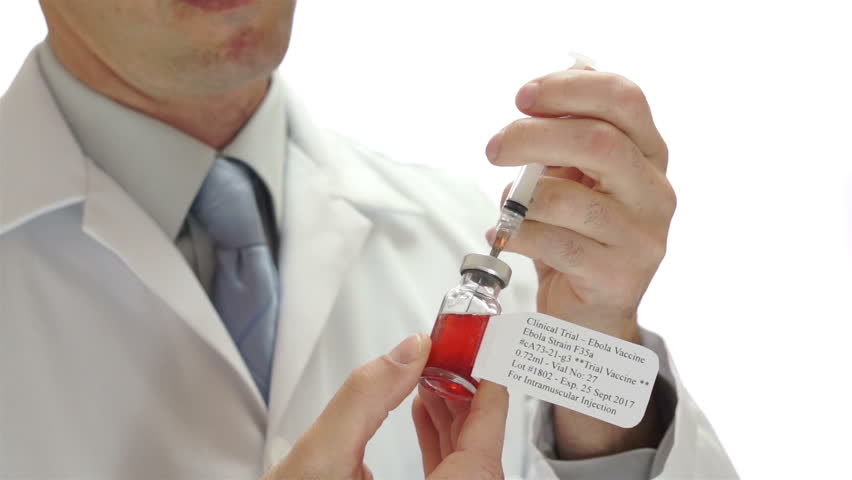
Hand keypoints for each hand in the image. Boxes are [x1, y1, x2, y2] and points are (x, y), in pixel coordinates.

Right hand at [263, 334, 508, 479]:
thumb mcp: (324, 460)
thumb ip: (366, 397)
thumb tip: (405, 353)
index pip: (489, 423)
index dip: (484, 376)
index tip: (480, 344)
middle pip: (481, 442)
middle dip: (462, 390)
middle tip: (449, 352)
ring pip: (467, 461)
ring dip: (450, 415)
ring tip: (432, 376)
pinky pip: (450, 476)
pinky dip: (440, 443)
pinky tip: (425, 418)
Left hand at [485, 68, 670, 456]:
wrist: (591, 313)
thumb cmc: (578, 235)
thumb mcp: (576, 178)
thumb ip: (569, 135)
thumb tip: (551, 84)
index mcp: (649, 155)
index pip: (625, 99)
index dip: (570, 88)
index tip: (524, 96)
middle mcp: (654, 193)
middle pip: (599, 143)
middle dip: (534, 136)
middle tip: (495, 146)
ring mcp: (642, 238)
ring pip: (572, 200)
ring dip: (522, 197)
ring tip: (507, 206)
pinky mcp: (617, 278)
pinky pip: (556, 244)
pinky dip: (518, 234)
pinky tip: (504, 234)